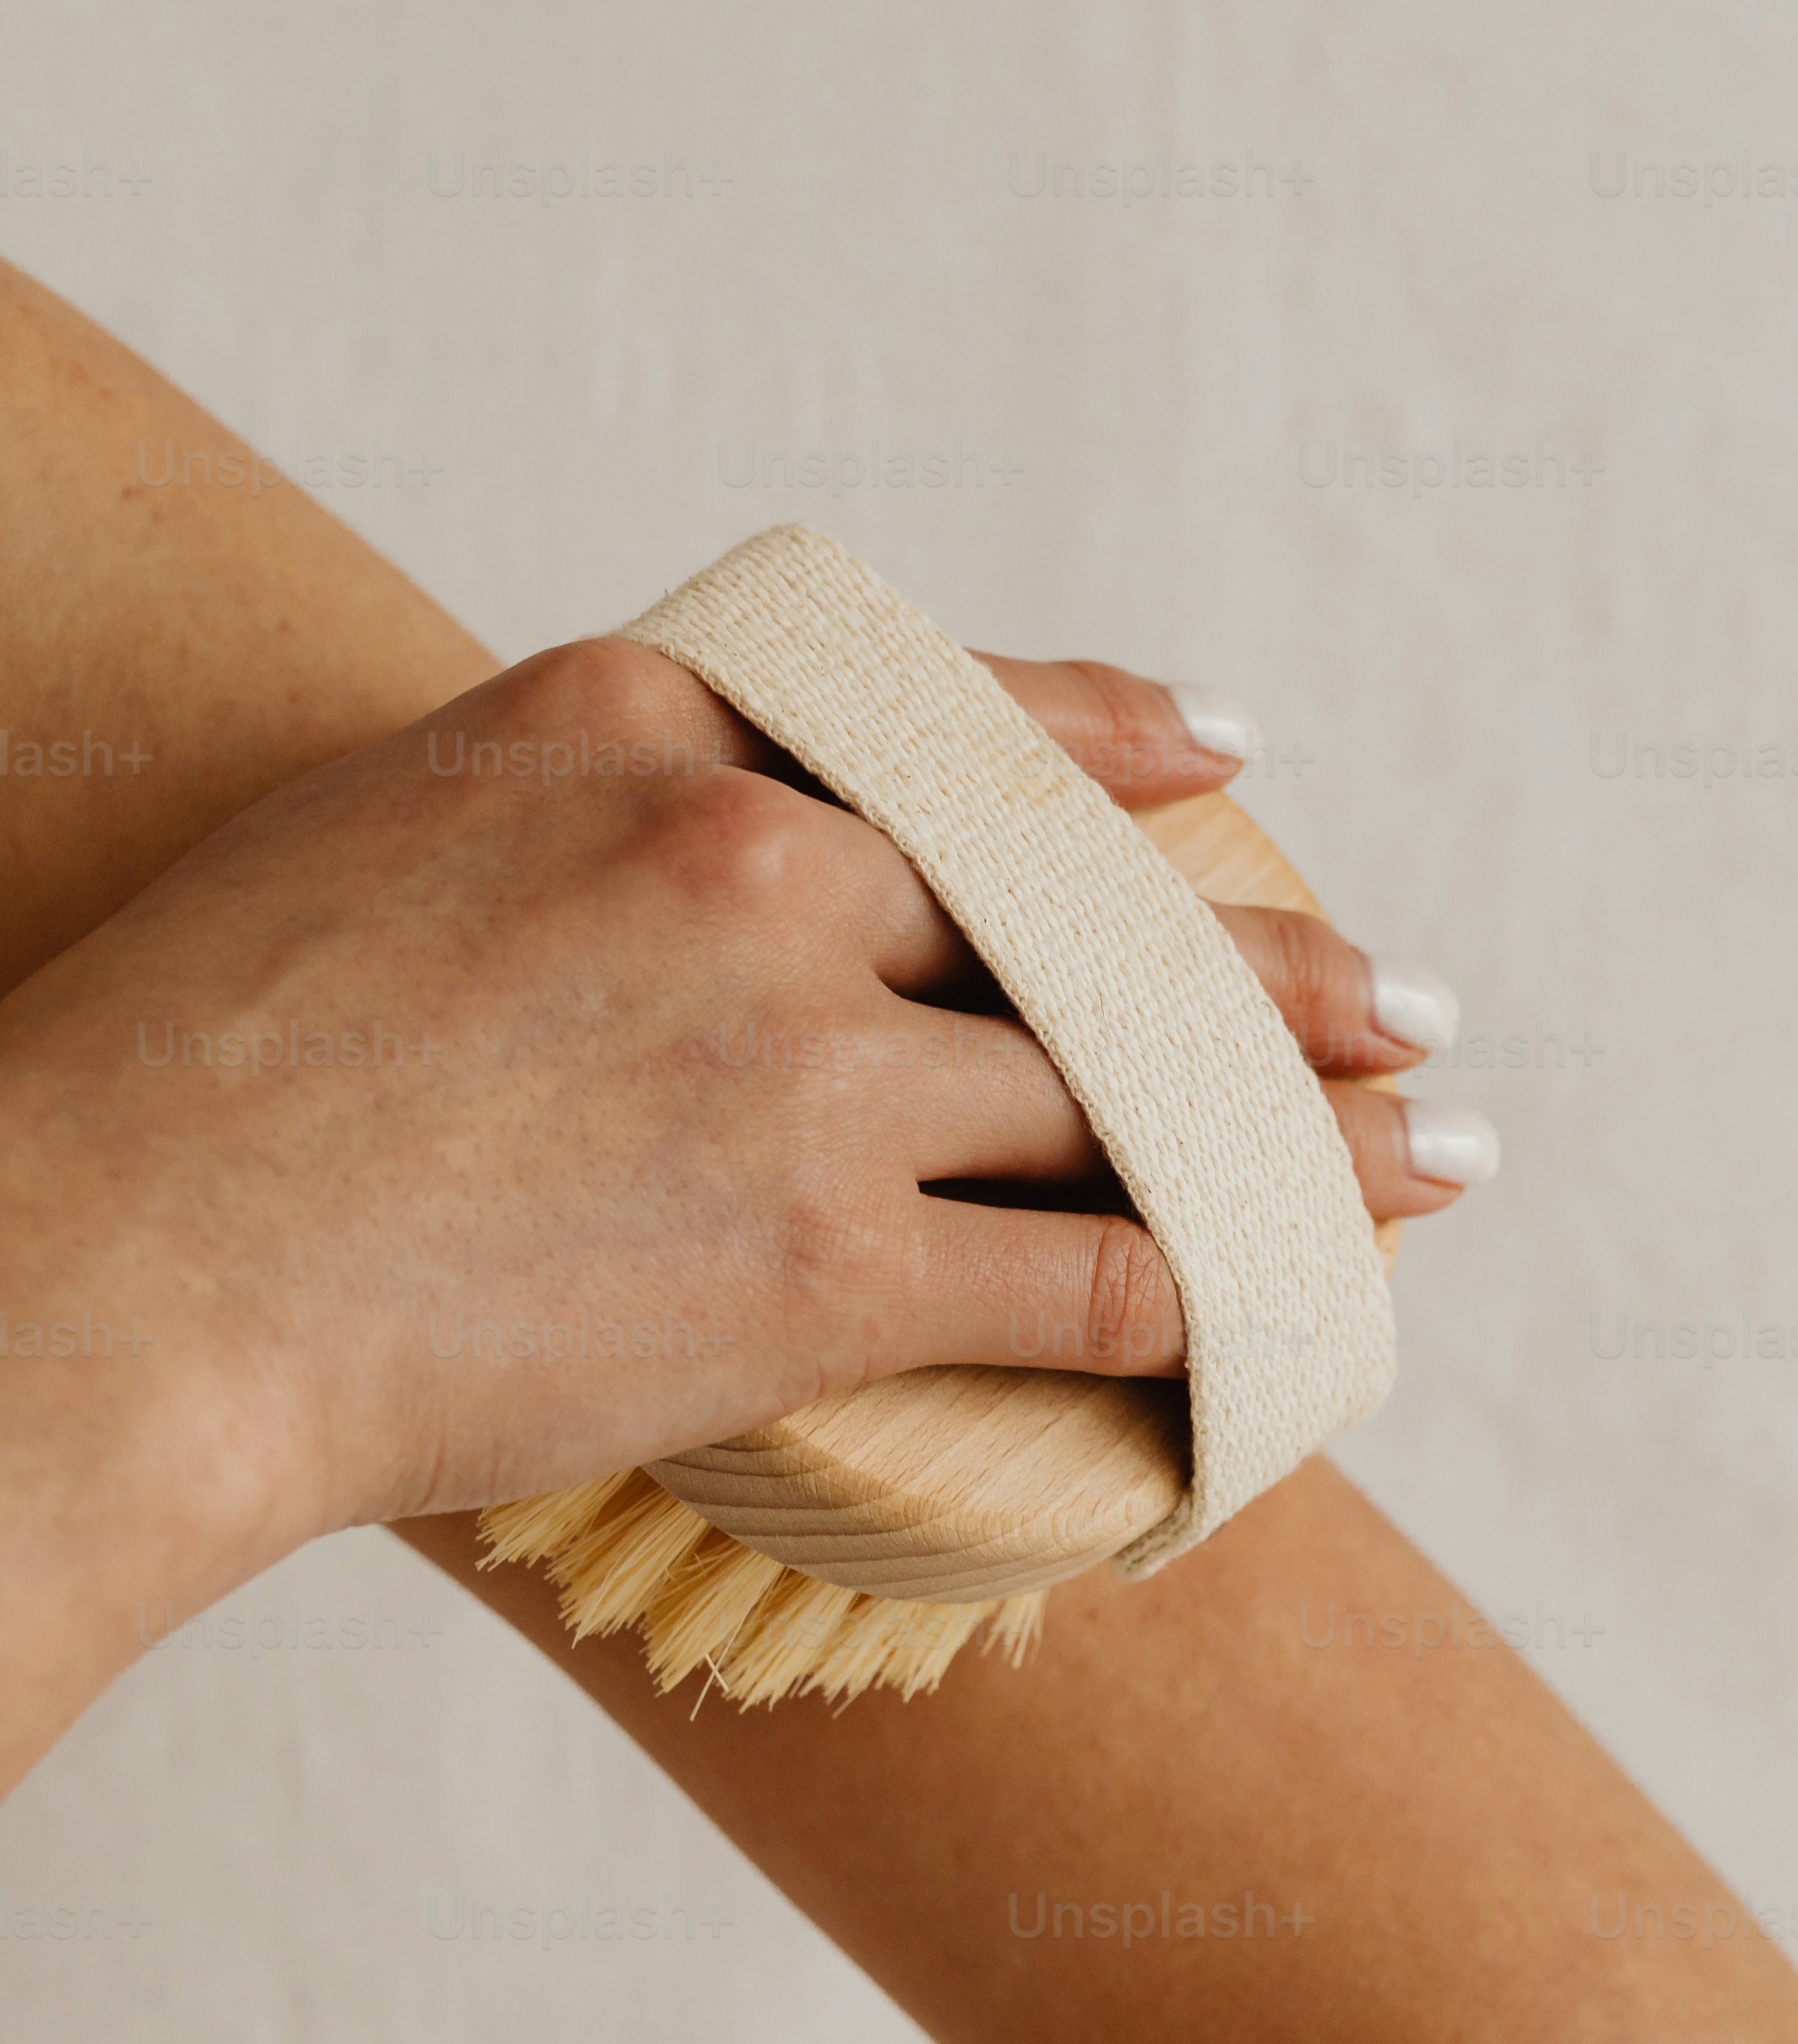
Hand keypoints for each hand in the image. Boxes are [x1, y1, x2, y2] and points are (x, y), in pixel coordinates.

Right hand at [0, 633, 1483, 1580]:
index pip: (949, 716)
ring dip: (1299, 1135)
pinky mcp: (823, 1258)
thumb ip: (568, 835)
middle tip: (1401, 1002)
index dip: (1118, 742)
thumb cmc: (197, 1080)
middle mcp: (751, 859)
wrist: (124, 1264)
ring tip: (1421, 1155)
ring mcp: (801, 1056)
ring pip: (1129, 1090)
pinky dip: (1216, 1307)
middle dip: (1271, 965)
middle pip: (1079, 908)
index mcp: (637, 720)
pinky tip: (1289, 1327)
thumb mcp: (388, 847)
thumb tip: (660, 885)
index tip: (1231, 763)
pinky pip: (1097, 1277)